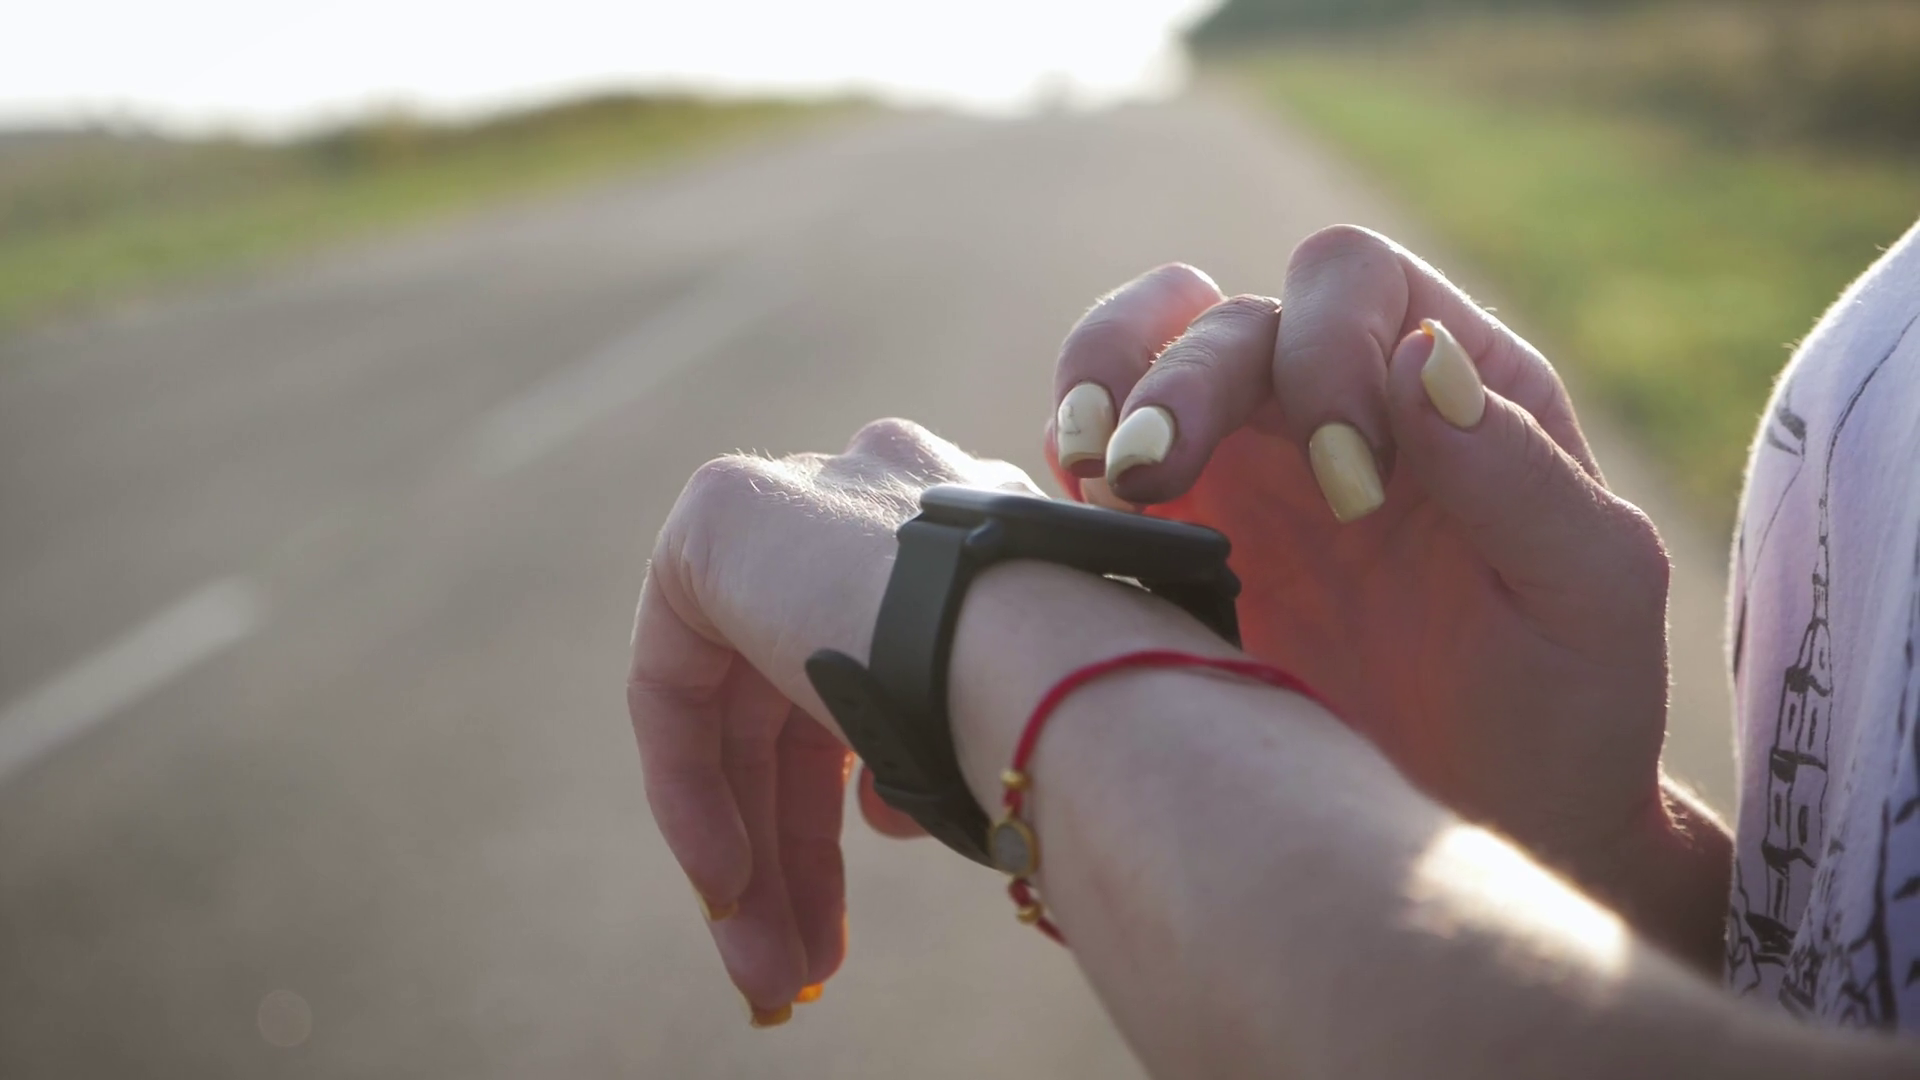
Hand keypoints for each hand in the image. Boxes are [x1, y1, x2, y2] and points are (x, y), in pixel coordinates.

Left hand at [627, 420, 1036, 1021]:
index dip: (841, 807)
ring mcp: (800, 499)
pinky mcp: (726, 515)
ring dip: (755, 848)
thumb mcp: (1010, 737)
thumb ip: (936, 751)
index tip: (844, 912)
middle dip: (796, 847)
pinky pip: (681, 676)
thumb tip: (883, 810)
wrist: (1054, 657)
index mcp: (960, 534)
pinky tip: (730, 886)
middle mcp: (875, 499)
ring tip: (775, 965)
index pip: (870, 679)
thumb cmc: (1076, 717)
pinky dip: (694, 790)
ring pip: (741, 709)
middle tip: (802, 960)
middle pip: (795, 707)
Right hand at [1044, 226, 1673, 895]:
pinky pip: (1097, 461)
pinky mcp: (1172, 542)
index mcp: (1446, 385)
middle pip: (1227, 319)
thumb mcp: (1586, 592)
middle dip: (1183, 382)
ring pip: (1140, 355)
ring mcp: (1244, 469)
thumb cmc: (1561, 710)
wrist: (1486, 830)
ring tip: (1095, 472)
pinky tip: (1082, 518)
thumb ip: (1518, 471)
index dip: (1329, 347)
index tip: (1350, 487)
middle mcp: (1332, 404)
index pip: (1353, 281)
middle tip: (1159, 476)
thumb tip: (1417, 357)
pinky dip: (1070, 462)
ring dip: (1105, 385)